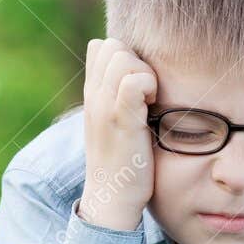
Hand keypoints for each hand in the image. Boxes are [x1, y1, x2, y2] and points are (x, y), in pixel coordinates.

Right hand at [78, 38, 156, 230]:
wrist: (111, 197)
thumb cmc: (121, 160)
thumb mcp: (113, 121)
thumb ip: (117, 94)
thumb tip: (130, 72)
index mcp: (92, 94)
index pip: (102, 47)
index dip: (126, 57)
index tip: (138, 84)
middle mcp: (94, 96)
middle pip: (113, 46)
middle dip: (137, 62)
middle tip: (146, 93)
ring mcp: (105, 107)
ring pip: (123, 59)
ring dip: (145, 74)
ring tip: (149, 101)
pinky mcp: (122, 121)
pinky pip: (133, 83)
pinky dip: (148, 87)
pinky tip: (151, 107)